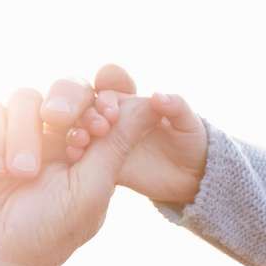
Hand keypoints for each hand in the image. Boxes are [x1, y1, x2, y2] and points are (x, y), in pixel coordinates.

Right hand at [0, 83, 163, 265]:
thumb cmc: (46, 234)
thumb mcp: (91, 189)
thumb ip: (118, 144)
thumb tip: (154, 104)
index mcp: (86, 154)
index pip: (99, 106)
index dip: (100, 106)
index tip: (99, 127)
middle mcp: (51, 142)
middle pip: (63, 90)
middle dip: (66, 101)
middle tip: (59, 121)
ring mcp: (13, 138)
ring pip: (23, 98)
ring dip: (25, 131)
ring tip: (21, 173)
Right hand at [39, 63, 206, 206]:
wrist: (190, 176)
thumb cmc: (191, 142)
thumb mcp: (190, 125)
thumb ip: (176, 107)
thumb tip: (157, 96)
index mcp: (130, 102)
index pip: (109, 88)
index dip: (106, 97)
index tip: (113, 113)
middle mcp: (111, 117)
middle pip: (85, 105)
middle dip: (84, 111)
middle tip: (97, 127)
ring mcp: (103, 140)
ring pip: (78, 128)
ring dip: (75, 130)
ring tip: (81, 142)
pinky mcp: (100, 163)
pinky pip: (82, 156)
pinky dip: (74, 154)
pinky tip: (74, 157)